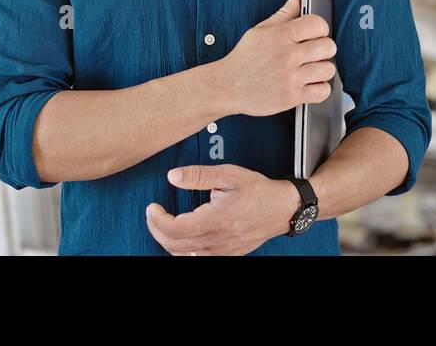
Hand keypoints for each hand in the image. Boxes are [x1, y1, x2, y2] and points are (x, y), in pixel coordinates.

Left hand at [145, 164, 301, 255]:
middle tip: (153, 214)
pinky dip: (183, 250)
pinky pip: (197, 259)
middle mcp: (218, 240)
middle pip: (174, 245)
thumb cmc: (259, 191)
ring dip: (168, 242)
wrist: (283, 209)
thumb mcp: (229, 175)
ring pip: (183, 256)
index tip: (152, 207)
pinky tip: (182, 236)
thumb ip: (199, 175)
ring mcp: (223, 251)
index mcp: (216, 220)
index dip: (157, 220)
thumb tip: (173, 176)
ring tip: (164, 224)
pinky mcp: (227, 255)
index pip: (175, 229)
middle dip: (156, 230)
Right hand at [213, 0, 335, 116]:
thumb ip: (284, 13)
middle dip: (325, 49)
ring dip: (322, 69)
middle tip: (314, 53)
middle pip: (328, 46)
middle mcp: (287, 55)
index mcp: (280, 35)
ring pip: (328, 69)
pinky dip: (320, 89)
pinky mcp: (292, 97)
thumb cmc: (244, 57)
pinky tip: (309, 84)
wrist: (227, 85)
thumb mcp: (260, 30)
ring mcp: (290, 77)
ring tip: (312, 69)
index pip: (318, 24)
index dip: (320, 29)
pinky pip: (323, 91)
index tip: (315, 35)